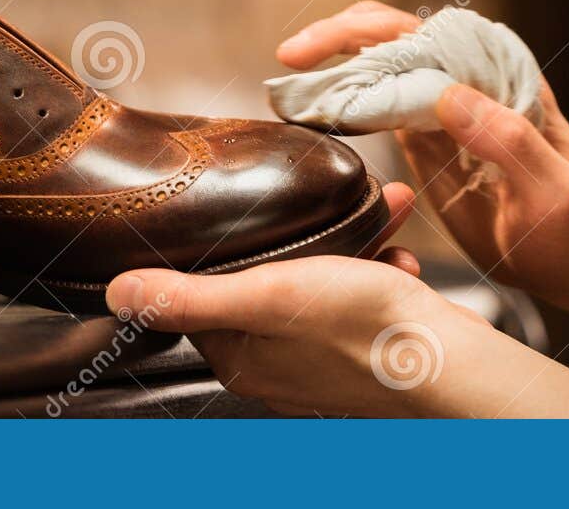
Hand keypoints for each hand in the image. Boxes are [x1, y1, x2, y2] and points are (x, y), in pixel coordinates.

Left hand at [104, 189, 516, 416]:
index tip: (242, 211)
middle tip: (319, 205)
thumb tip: (119, 292)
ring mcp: (322, 355)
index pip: (202, 297)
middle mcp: (277, 362)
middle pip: (265, 282)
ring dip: (344, 241)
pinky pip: (359, 291)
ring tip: (371, 212)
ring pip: (319, 279)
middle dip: (296, 236)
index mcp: (241, 357)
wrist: (449, 361)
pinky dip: (376, 262)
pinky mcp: (364, 345)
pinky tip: (394, 243)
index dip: (223, 249)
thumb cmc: (361, 329)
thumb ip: (190, 295)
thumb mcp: (264, 294)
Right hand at [278, 0, 568, 314]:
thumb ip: (509, 142)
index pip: (431, 36)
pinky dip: (341, 103)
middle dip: (339, 39)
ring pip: (379, 67)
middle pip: (395, 38)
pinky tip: (310, 114)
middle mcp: (468, 81)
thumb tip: (447, 95)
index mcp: (502, 79)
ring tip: (286, 90)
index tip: (327, 52)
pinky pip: (378, 106)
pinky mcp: (425, 139)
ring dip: (331, 69)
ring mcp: (443, 109)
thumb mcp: (554, 192)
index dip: (373, 35)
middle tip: (290, 60)